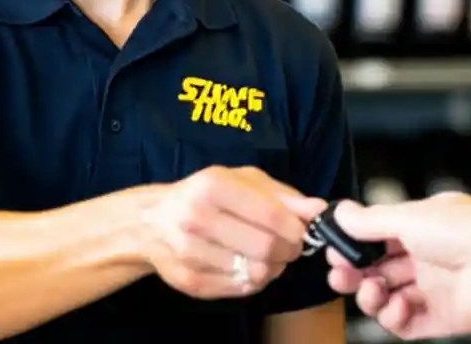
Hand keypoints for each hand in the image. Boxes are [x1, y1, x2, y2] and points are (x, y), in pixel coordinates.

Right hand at [143, 165, 325, 299]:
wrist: (152, 221)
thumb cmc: (205, 194)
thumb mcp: (242, 180)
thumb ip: (282, 194)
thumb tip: (318, 209)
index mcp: (212, 186)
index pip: (271, 215)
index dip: (296, 228)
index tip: (301, 232)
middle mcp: (197, 218)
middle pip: (266, 248)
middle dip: (288, 251)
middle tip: (289, 246)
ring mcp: (190, 253)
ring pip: (256, 273)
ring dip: (272, 267)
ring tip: (266, 254)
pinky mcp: (189, 281)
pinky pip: (241, 289)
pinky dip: (254, 280)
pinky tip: (248, 264)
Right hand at [325, 193, 470, 339]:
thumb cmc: (466, 231)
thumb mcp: (409, 216)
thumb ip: (371, 220)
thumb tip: (341, 212)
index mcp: (420, 228)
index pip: (376, 238)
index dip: (353, 245)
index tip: (335, 249)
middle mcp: (425, 258)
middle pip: (376, 270)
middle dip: (353, 273)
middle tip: (341, 275)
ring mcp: (432, 289)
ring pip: (386, 298)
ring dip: (370, 296)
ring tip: (373, 291)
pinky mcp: (440, 317)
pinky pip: (405, 324)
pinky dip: (394, 318)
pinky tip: (399, 304)